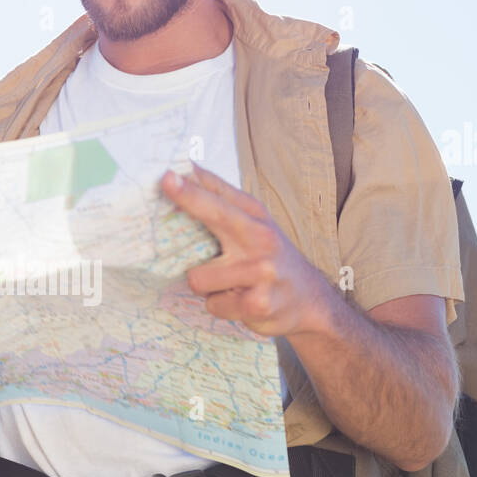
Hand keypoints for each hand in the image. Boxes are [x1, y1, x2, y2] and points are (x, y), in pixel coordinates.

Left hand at [160, 163, 332, 337]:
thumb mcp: (255, 224)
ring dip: (206, 286)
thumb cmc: (271, 258)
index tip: (166, 175)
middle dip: (189, 199)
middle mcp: (261, 239)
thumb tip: (190, 170)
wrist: (310, 299)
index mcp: (255, 218)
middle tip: (166, 181)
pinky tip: (239, 300)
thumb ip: (223, 199)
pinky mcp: (258, 303)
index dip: (192, 186)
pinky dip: (220, 306)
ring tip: (227, 284)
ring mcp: (261, 271)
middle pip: (216, 215)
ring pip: (199, 277)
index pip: (220, 197)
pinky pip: (213, 304)